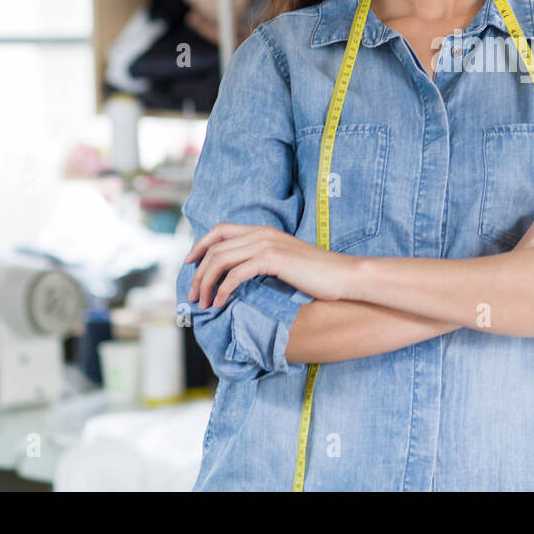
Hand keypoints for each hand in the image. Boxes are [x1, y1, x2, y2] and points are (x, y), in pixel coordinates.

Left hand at [184, 223, 355, 308]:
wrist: (343, 275)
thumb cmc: (318, 275)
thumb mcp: (285, 264)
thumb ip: (263, 262)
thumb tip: (240, 277)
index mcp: (263, 231)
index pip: (220, 230)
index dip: (200, 245)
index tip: (190, 264)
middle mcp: (262, 233)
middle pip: (215, 246)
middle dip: (198, 271)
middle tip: (193, 294)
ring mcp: (267, 244)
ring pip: (220, 259)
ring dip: (206, 282)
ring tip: (203, 303)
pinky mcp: (272, 259)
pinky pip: (236, 274)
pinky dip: (223, 290)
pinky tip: (221, 303)